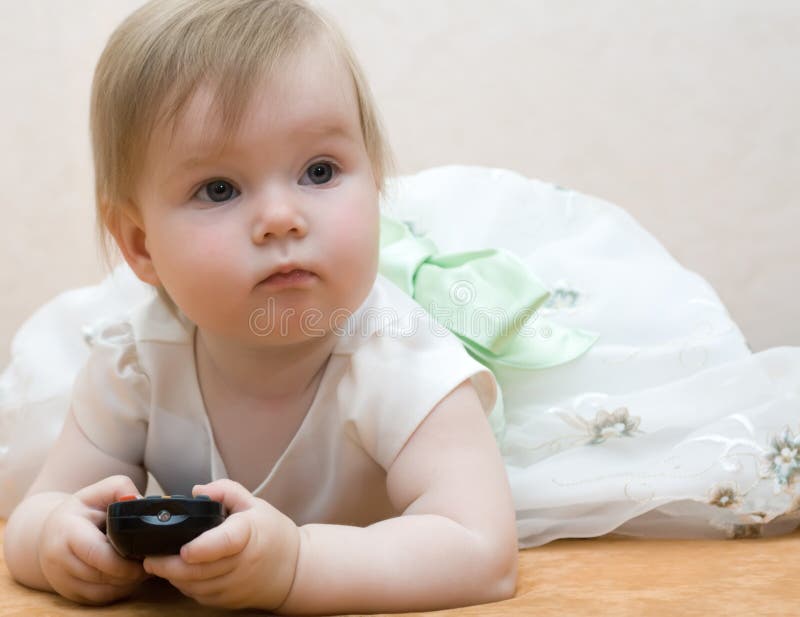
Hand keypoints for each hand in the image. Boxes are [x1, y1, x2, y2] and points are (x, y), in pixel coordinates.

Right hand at [37, 475, 150, 604]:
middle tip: (149, 561)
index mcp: (67, 531)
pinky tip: (129, 576)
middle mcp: (58, 558)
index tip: (144, 555)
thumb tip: (140, 502)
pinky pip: (99, 598)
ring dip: (127, 582)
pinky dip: (118, 590)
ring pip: (102, 591)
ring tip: (142, 567)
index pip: (96, 552)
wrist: (51, 533)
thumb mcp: (98, 492)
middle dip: (130, 572)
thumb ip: (120, 488)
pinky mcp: (69, 593)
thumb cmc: (81, 511)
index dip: (123, 559)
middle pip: (101, 575)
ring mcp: (61, 579)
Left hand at [142, 479, 300, 610]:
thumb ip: (225, 491)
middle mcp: (241, 564)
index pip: (224, 543)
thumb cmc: (272, 533)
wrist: (294, 569)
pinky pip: (198, 595)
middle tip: (149, 557)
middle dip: (169, 566)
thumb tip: (196, 490)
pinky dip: (184, 585)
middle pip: (199, 570)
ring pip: (195, 586)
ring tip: (159, 563)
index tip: (185, 548)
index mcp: (248, 535)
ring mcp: (234, 586)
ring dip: (173, 576)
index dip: (203, 547)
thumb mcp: (254, 503)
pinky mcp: (227, 600)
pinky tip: (178, 573)